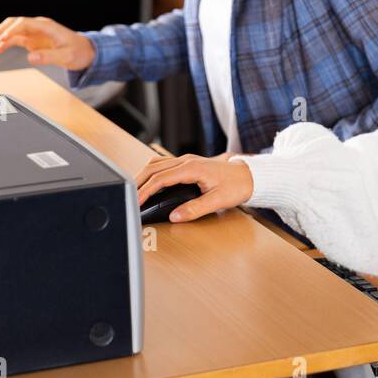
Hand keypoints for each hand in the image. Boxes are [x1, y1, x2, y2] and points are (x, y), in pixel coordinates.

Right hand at [0, 16, 95, 70]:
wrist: (86, 52)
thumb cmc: (79, 52)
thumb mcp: (67, 56)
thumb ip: (49, 57)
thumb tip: (31, 57)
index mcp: (47, 27)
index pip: (24, 23)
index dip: (11, 30)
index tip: (2, 39)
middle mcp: (39, 27)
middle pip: (15, 23)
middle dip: (0, 30)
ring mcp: (35, 33)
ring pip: (13, 30)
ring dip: (0, 36)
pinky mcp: (33, 41)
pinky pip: (16, 39)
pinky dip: (6, 43)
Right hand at [136, 153, 253, 221]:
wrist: (250, 175)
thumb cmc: (237, 185)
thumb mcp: (218, 201)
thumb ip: (196, 209)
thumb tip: (175, 216)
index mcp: (192, 168)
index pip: (161, 178)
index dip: (145, 190)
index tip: (135, 201)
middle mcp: (186, 160)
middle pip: (153, 167)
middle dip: (138, 181)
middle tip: (127, 196)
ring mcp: (186, 160)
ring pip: (156, 164)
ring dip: (143, 175)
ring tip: (132, 190)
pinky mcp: (187, 163)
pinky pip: (163, 164)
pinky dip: (151, 173)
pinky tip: (148, 183)